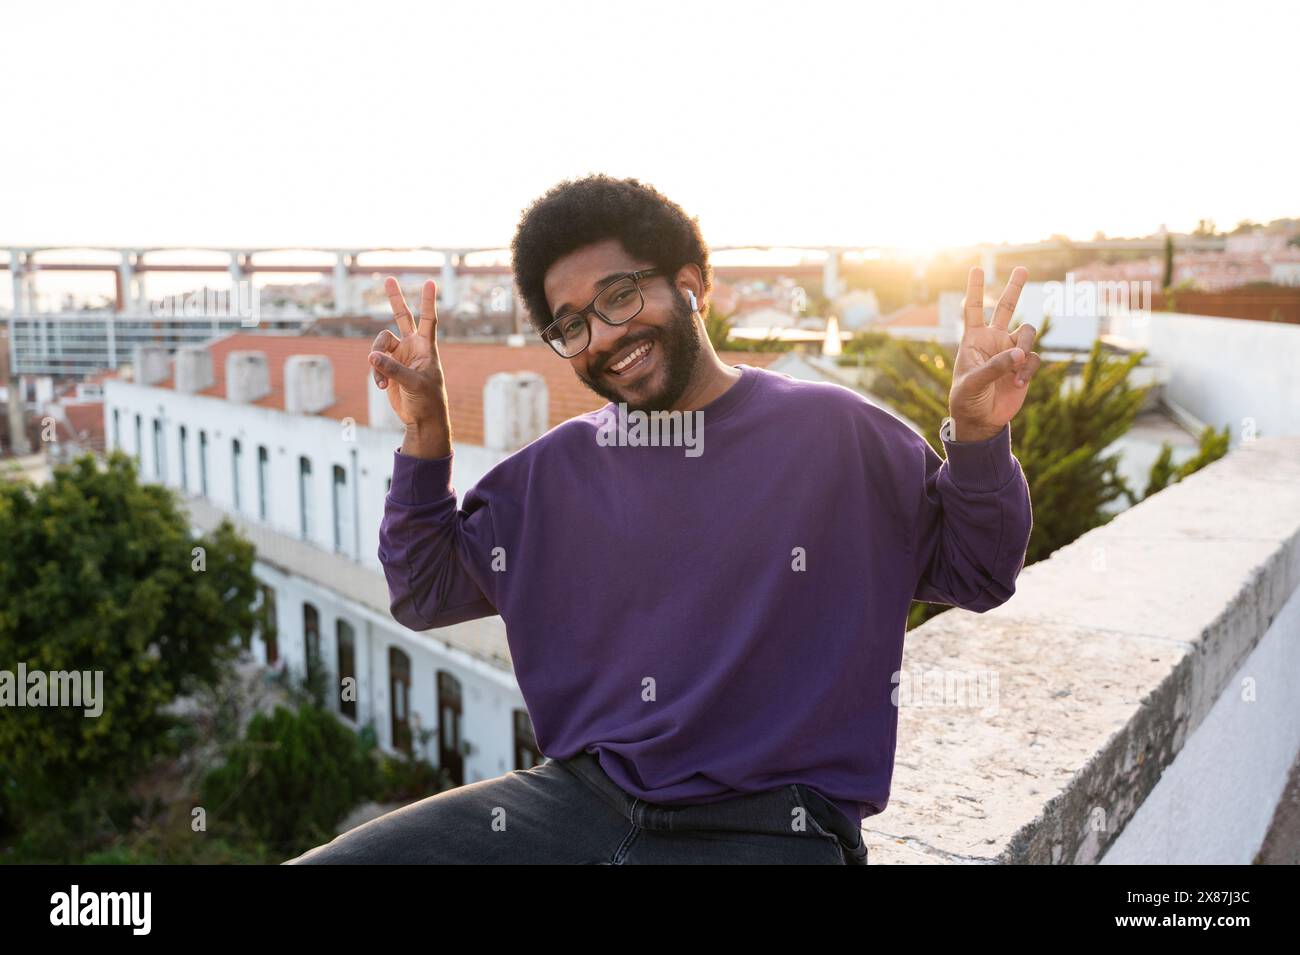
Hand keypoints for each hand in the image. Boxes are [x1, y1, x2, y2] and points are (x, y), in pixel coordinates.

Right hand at [370, 277, 451, 458]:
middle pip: (402, 317)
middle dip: (395, 299)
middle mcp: (413, 347)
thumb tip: (372, 355)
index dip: (428, 301)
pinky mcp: (388, 367)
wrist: (422, 419)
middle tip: (389, 279)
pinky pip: (375, 362)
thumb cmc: (428, 400)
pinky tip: (382, 386)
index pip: (428, 320)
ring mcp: (399, 356)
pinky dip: (376, 373)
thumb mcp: (413, 383)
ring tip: (383, 382)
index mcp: (426, 348)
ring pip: (379, 344)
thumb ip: (393, 368)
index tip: (430, 282)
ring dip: (377, 360)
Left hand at [948, 266, 1041, 441]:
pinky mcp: (1023, 366)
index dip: (976, 289)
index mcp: (974, 340)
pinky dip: (1028, 369)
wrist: (981, 420)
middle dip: (1014, 288)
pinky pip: (1033, 357)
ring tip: (1015, 368)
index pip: (974, 309)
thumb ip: (995, 367)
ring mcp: (1010, 352)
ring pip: (1027, 332)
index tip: (977, 268)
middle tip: (1022, 268)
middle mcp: (993, 341)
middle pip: (1006, 308)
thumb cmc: (967, 399)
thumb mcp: (973, 383)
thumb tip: (1019, 353)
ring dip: (1024, 347)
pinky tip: (1019, 383)